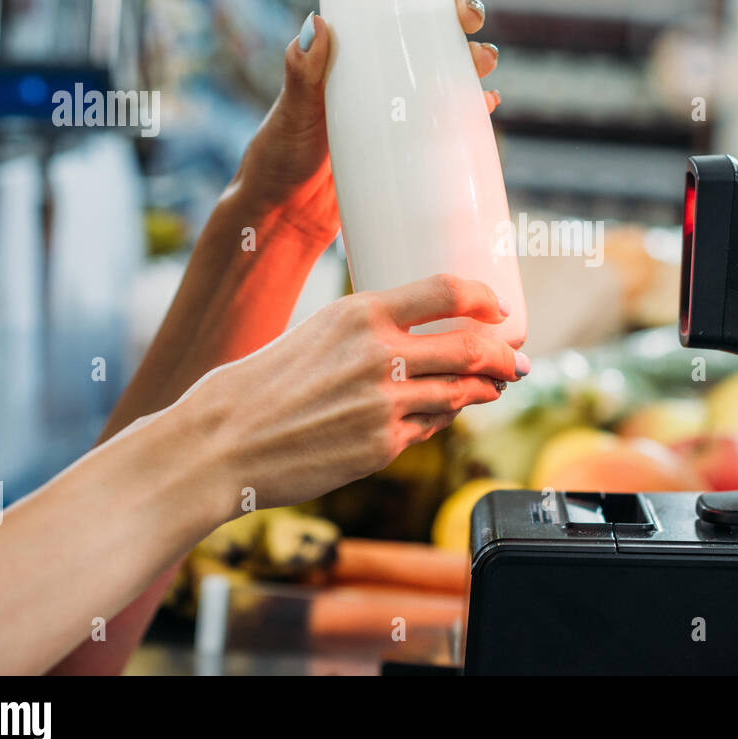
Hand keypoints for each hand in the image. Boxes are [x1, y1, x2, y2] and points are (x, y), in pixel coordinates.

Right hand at [191, 275, 526, 513]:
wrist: (221, 442)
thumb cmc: (263, 383)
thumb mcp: (319, 331)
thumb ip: (372, 331)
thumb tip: (428, 337)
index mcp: (360, 313)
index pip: (448, 291)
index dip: (487, 299)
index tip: (502, 309)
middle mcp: (380, 355)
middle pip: (473, 348)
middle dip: (505, 357)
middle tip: (516, 361)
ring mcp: (385, 404)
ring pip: (461, 394)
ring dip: (484, 391)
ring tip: (493, 387)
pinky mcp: (382, 447)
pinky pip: (431, 429)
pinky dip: (442, 419)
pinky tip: (441, 415)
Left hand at [235, 0, 502, 246]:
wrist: (287, 215)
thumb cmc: (279, 155)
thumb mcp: (291, 110)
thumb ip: (302, 71)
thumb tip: (316, 24)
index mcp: (347, 48)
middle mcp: (375, 68)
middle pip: (428, 26)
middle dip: (458, 12)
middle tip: (470, 17)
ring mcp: (395, 103)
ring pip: (446, 66)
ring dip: (472, 56)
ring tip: (485, 60)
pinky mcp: (409, 138)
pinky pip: (449, 114)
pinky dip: (471, 104)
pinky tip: (486, 101)